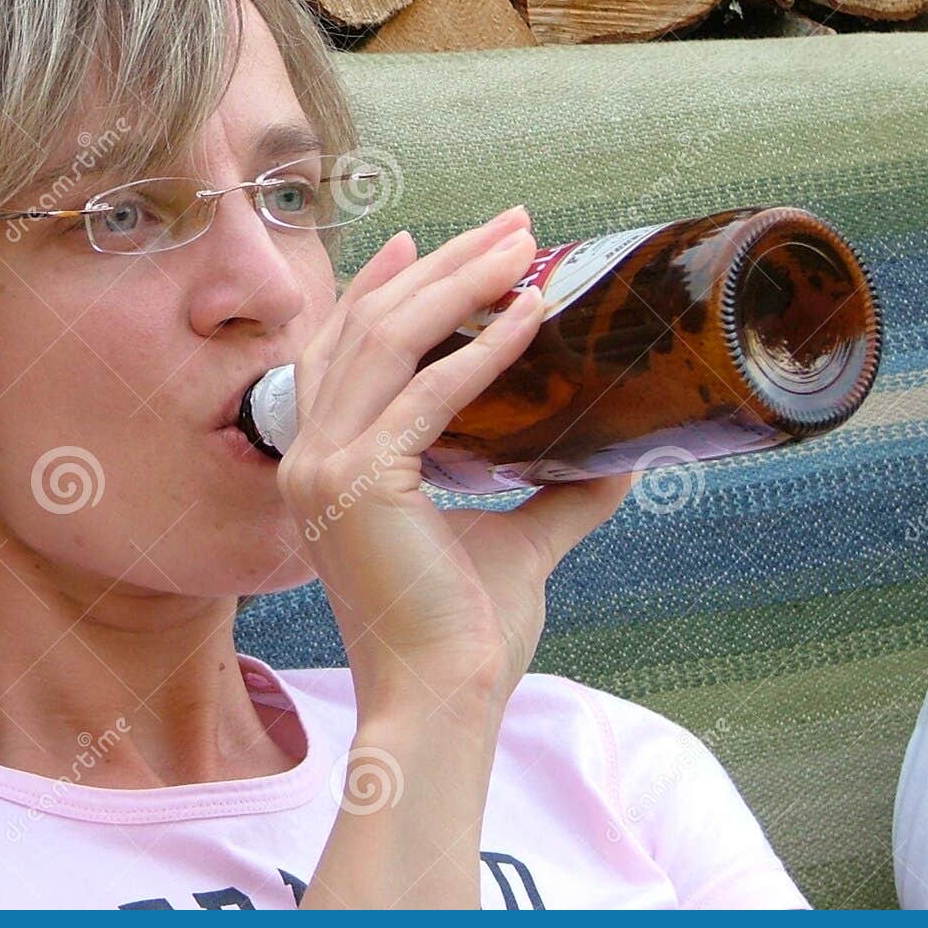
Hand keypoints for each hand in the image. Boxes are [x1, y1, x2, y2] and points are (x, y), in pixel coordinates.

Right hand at [277, 207, 631, 708]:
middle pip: (365, 327)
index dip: (378, 287)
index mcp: (322, 464)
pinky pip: (428, 395)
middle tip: (509, 225)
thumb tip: (619, 451)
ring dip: (459, 284)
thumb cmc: (465, 632)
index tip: (425, 239)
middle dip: (440, 266)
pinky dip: (484, 348)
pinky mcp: (359, 483)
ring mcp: (323, 467)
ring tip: (522, 246)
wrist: (443, 702)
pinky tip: (532, 314)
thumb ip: (556, 489)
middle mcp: (308, 455)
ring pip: (385, 341)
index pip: (338, 349)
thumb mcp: (517, 539)